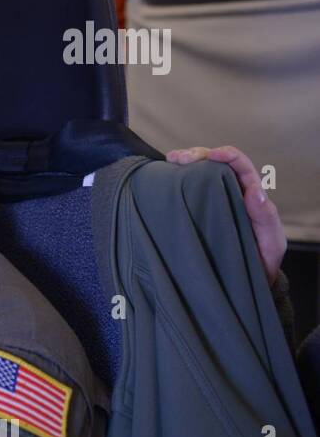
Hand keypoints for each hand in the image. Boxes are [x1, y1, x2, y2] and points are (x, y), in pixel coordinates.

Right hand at [166, 145, 285, 283]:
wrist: (244, 282)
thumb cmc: (261, 261)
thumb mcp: (271, 242)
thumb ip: (266, 218)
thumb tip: (255, 190)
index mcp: (251, 196)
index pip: (241, 167)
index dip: (227, 156)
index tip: (212, 155)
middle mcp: (232, 193)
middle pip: (216, 164)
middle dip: (198, 154)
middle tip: (178, 158)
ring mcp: (213, 201)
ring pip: (199, 173)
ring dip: (185, 163)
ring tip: (169, 162)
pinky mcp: (196, 211)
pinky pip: (187, 190)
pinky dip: (175, 180)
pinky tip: (164, 178)